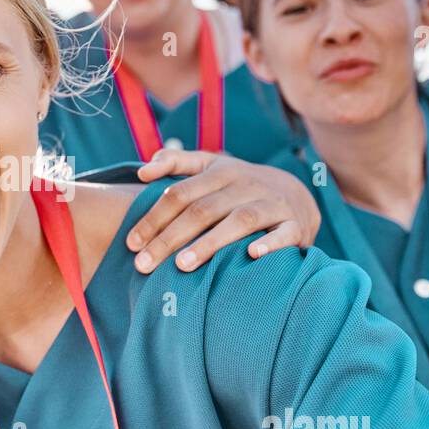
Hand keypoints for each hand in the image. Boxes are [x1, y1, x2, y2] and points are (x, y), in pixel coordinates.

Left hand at [129, 150, 320, 272]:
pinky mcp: (295, 224)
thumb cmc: (239, 186)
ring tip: (182, 265)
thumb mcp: (211, 166)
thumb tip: (142, 170)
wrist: (296, 194)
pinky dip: (269, 244)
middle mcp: (245, 184)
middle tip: (143, 264)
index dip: (153, 218)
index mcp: (220, 171)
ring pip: (239, 221)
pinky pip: (283, 234)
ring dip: (210, 243)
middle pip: (202, 210)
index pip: (179, 194)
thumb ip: (176, 163)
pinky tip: (251, 255)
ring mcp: (272, 204)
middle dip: (170, 238)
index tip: (131, 243)